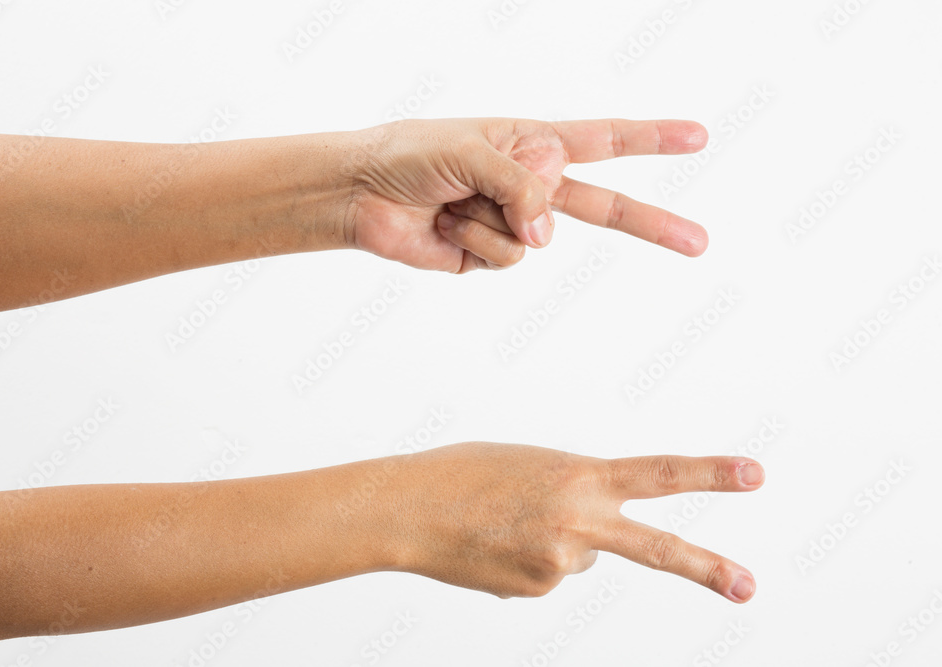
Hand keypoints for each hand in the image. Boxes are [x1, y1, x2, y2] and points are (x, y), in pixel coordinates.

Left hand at [343, 118, 708, 272]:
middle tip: (700, 243)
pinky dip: (476, 241)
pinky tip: (448, 226)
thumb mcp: (471, 151)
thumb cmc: (410, 154)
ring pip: (536, 238)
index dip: (651, 139)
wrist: (362, 194)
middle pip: (604, 205)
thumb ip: (520, 187)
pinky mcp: (488, 256)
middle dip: (651, 224)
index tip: (698, 137)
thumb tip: (545, 236)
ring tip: (454, 201)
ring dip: (491, 218)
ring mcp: (511, 224)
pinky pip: (506, 257)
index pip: (603, 141)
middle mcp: (528, 184)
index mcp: (530, 143)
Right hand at [391, 442, 762, 601]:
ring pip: (580, 555)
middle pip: (655, 548)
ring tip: (505, 521)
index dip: (709, 473)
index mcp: (577, 476)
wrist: (407, 510)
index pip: (657, 473)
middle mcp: (576, 524)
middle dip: (706, 568)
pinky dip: (530, 559)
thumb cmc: (463, 473)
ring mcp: (557, 565)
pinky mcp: (534, 592)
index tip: (755, 474)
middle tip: (750, 587)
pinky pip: (549, 573)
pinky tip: (496, 545)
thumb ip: (575, 492)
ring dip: (554, 540)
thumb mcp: (531, 463)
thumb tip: (592, 549)